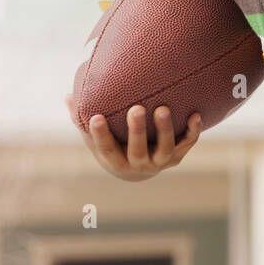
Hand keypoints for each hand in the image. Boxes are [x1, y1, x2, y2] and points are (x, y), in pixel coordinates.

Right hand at [64, 92, 200, 181]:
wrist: (139, 169)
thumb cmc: (114, 146)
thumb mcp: (97, 138)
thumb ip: (83, 120)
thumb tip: (68, 95)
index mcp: (114, 161)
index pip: (105, 149)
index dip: (100, 135)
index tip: (96, 117)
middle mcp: (138, 165)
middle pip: (137, 151)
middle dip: (137, 131)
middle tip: (137, 108)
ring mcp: (159, 162)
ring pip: (165, 149)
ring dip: (165, 130)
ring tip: (163, 108)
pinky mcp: (177, 156)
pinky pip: (187, 144)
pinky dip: (192, 131)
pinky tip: (195, 114)